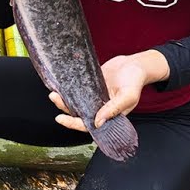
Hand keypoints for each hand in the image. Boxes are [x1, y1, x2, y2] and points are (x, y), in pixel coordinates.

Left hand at [48, 51, 165, 131]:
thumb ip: (114, 109)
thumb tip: (97, 123)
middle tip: (54, 98)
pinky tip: (59, 85)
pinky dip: (67, 90)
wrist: (134, 64)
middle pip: (77, 113)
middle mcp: (98, 108)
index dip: (73, 124)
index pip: (87, 125)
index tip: (61, 118)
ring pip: (74, 102)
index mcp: (108, 116)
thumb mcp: (128, 96)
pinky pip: (75, 90)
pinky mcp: (89, 86)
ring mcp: (92, 97)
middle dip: (64, 108)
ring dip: (63, 99)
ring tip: (54, 92)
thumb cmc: (135, 81)